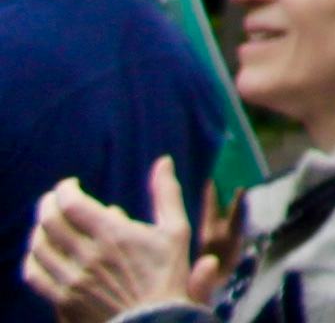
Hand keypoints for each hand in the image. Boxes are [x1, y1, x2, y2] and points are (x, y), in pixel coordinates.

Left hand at [25, 160, 209, 322]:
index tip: (69, 185)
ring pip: (39, 246)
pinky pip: (34, 274)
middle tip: (53, 199)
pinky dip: (32, 258)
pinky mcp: (62, 299)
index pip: (72, 203)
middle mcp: (87, 255)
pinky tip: (39, 252)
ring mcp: (71, 279)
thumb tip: (163, 161)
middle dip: (48, 204)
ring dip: (38, 229)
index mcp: (113, 234)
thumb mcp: (176, 231)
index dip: (64, 189)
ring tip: (46, 223)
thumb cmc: (168, 276)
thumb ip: (166, 194)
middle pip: (50, 221)